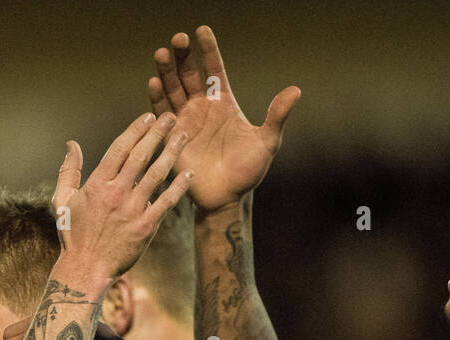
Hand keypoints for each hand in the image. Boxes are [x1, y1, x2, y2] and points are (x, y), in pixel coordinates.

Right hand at [52, 111, 191, 287]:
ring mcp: (132, 210)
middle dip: (157, 133)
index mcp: (97, 184)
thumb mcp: (62, 200)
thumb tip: (71, 144)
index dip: (136, 130)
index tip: (148, 117)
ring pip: (156, 174)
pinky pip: (166, 202)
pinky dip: (179, 187)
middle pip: (140, 155)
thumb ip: (69, 170)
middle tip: (171, 116)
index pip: (120, 148)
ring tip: (183, 136)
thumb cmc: (74, 234)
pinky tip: (190, 173)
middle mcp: (116, 193)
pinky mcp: (145, 227)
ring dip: (171, 152)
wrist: (85, 268)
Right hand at [148, 25, 299, 214]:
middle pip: (189, 74)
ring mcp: (185, 122)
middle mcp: (202, 108)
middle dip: (183, 56)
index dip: (209, 49)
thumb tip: (296, 90)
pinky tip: (153, 83)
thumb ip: (277, 116)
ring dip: (165, 72)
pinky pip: (162, 115)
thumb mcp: (267, 142)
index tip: (202, 30)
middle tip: (178, 38)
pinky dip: (156, 99)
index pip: (215, 68)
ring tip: (160, 53)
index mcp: (224, 103)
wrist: (227, 199)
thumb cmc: (248, 172)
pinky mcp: (172, 138)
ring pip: (172, 90)